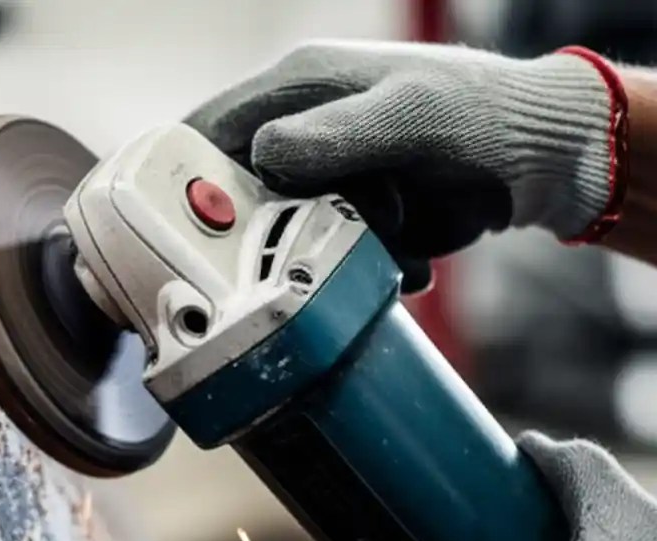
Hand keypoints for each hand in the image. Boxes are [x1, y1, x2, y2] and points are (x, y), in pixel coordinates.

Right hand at [185, 41, 626, 291]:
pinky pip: (321, 255)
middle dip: (260, 236)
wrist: (540, 158)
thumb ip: (331, 136)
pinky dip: (351, 272)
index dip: (182, 179)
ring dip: (317, 259)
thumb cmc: (477, 116)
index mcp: (295, 88)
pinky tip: (397, 266)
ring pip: (277, 236)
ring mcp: (322, 178)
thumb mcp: (404, 117)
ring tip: (380, 251)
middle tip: (293, 258)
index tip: (180, 231)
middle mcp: (298, 133)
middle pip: (234, 196)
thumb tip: (262, 155)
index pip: (204, 132)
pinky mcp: (346, 217)